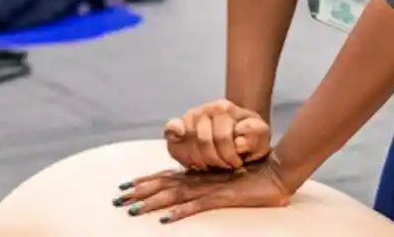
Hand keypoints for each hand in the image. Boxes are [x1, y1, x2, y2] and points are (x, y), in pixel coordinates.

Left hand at [114, 156, 291, 223]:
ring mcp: (210, 188)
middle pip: (163, 185)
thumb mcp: (224, 181)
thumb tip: (187, 194)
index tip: (125, 185)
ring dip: (152, 203)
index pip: (166, 176)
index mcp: (198, 175)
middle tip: (117, 198)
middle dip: (140, 191)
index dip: (145, 180)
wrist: (276, 173)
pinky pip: (197, 207)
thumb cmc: (252, 177)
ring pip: (174, 195)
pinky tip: (166, 220)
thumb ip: (206, 185)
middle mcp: (200, 179)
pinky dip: (180, 213)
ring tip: (133, 211)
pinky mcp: (222, 197)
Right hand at [164, 99, 271, 170]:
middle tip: (224, 167)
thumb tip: (239, 143)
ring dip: (199, 160)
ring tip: (211, 166)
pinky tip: (181, 143)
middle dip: (216, 160)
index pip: (222, 137)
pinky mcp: (177, 126)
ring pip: (189, 143)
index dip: (229, 155)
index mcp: (223, 108)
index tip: (237, 164)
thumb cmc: (249, 136)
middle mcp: (204, 110)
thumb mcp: (261, 134)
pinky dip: (174, 136)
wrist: (237, 132)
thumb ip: (255, 133)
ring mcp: (189, 117)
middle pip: (204, 142)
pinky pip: (171, 130)